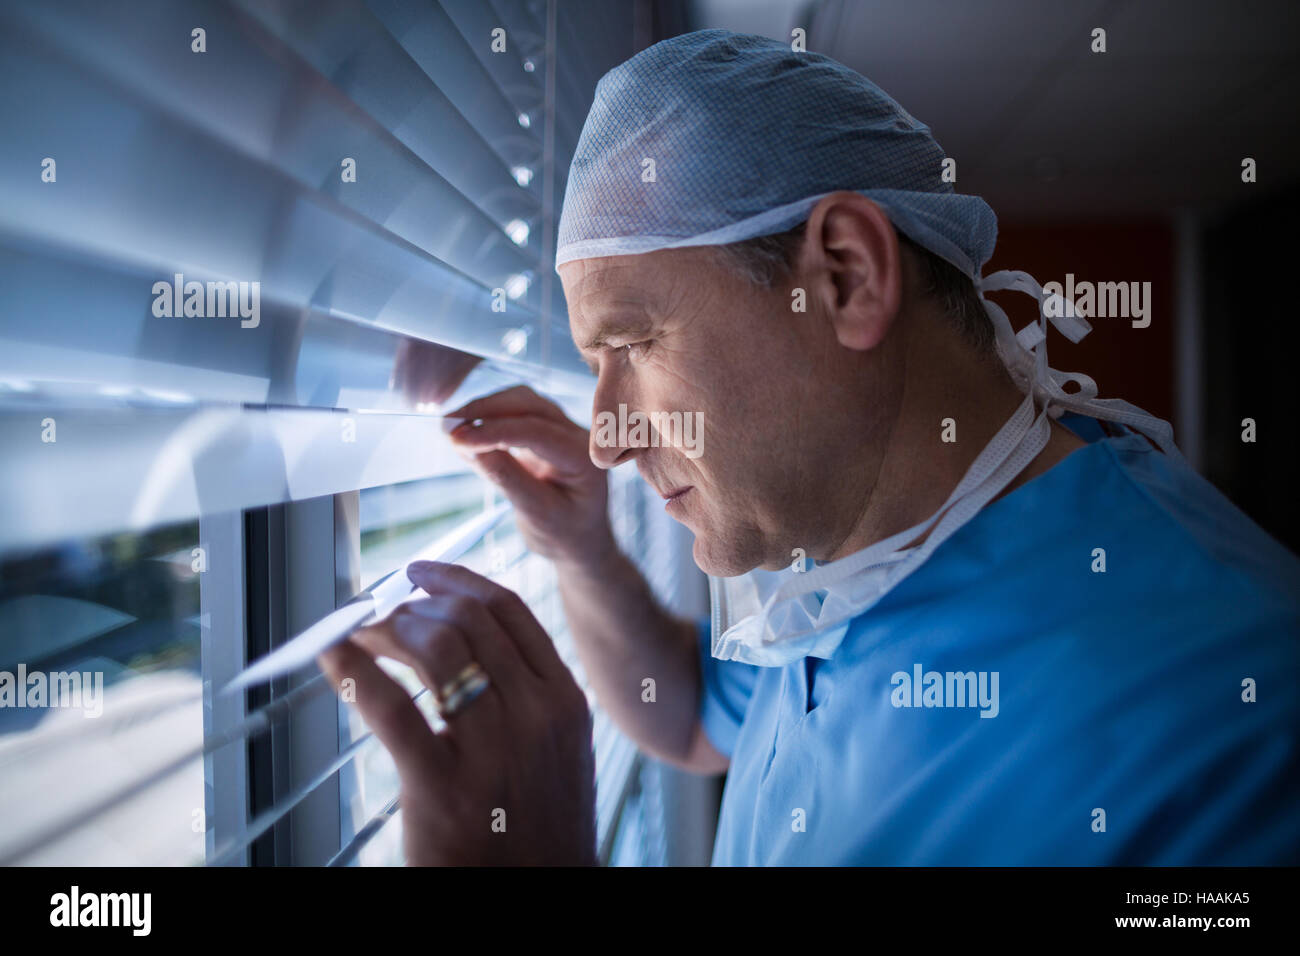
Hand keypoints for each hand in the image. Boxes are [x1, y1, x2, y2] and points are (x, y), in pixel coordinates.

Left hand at [318, 561, 596, 865]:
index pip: (509, 612)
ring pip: (433, 648)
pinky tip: (333, 658)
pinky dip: (354, 670)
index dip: (456, 581)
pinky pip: (390, 706)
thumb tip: (464, 649)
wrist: (543, 903)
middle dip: (412, 605)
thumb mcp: (557, 755)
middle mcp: (535, 715)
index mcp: (565, 702)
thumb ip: (526, 700)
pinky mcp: (442, 787)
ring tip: (361, 639)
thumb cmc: (539, 834)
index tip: (421, 573)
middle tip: (377, 613)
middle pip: (467, 620)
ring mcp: (492, 750)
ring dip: (385, 630)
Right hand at [446, 386, 613, 567]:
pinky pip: (515, 412)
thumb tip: (467, 446)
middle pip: (529, 404)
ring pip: (521, 401)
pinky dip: (489, 417)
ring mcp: (561, 428)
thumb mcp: (535, 512)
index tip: (457, 439)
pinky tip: (466, 432)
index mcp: (583, 457)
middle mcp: (576, 435)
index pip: (536, 431)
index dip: (494, 432)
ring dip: (485, 409)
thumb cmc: (562, 531)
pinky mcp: (544, 429)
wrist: (577, 539)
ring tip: (451, 427)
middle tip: (447, 425)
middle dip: (486, 410)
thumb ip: (506, 478)